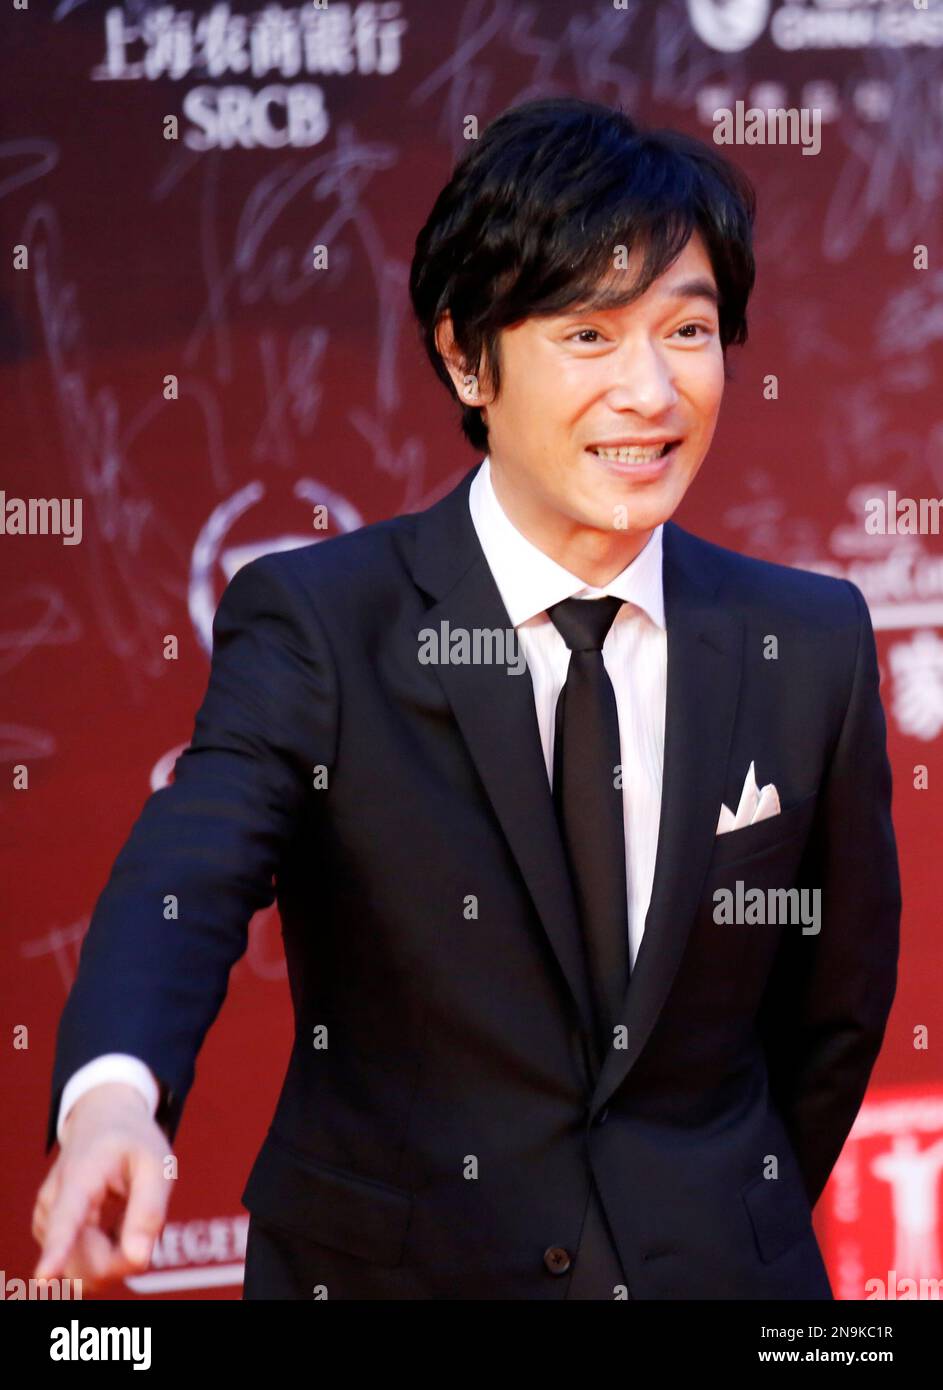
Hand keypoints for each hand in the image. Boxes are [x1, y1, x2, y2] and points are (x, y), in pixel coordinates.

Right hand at [32, 1082, 172, 1292]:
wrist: (102, 1121)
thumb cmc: (132, 1141)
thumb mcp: (156, 1163)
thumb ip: (149, 1210)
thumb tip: (137, 1259)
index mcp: (80, 1177)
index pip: (67, 1219)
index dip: (56, 1252)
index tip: (43, 1277)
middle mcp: (52, 1204)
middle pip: (87, 1264)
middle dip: (124, 1261)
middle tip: (148, 1230)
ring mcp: (46, 1224)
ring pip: (84, 1272)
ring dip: (116, 1259)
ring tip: (128, 1217)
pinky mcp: (49, 1237)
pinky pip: (83, 1269)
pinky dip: (106, 1257)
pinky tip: (114, 1227)